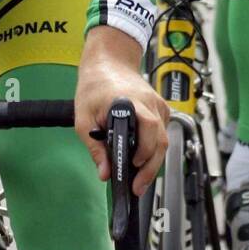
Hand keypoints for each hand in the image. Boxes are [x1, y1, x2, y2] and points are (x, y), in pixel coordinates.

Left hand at [75, 27, 169, 196]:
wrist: (108, 62)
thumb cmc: (95, 87)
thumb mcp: (84, 120)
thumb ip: (95, 148)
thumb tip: (105, 172)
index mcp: (129, 103)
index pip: (147, 130)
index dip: (143, 154)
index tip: (134, 172)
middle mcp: (149, 103)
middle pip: (161, 140)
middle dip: (150, 167)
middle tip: (138, 187)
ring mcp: (159, 105)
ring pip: (164, 139)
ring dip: (153, 160)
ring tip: (139, 178)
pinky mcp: (162, 108)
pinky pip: (163, 132)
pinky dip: (154, 147)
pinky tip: (141, 157)